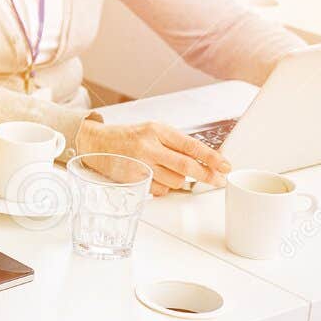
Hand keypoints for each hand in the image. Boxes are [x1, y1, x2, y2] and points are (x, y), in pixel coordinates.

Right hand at [76, 119, 228, 195]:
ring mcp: (140, 165)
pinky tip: (153, 176)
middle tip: (218, 180)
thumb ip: (175, 143)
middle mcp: (148, 147)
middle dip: (207, 175)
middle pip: (186, 167)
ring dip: (179, 180)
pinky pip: (160, 189)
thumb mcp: (152, 131)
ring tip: (167, 170)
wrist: (95, 143)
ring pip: (175, 181)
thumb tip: (203, 159)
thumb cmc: (126, 137)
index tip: (225, 165)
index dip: (212, 158)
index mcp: (157, 130)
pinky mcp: (133, 179)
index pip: (191, 146)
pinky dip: (162, 186)